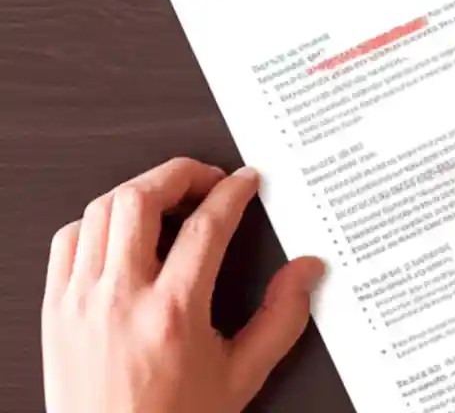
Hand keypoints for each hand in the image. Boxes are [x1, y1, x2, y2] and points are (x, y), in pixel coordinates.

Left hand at [42, 158, 324, 412]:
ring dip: (139, 190)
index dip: (233, 192)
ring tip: (169, 196)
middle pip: (142, 199)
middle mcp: (121, 298)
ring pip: (102, 210)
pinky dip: (97, 220)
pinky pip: (69, 239)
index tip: (247, 181)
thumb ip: (281, 319)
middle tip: (207, 177)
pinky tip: (122, 229)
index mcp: (173, 313)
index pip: (207, 226)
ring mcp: (80, 300)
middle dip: (181, 173)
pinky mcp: (54, 307)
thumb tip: (307, 271)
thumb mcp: (243, 375)